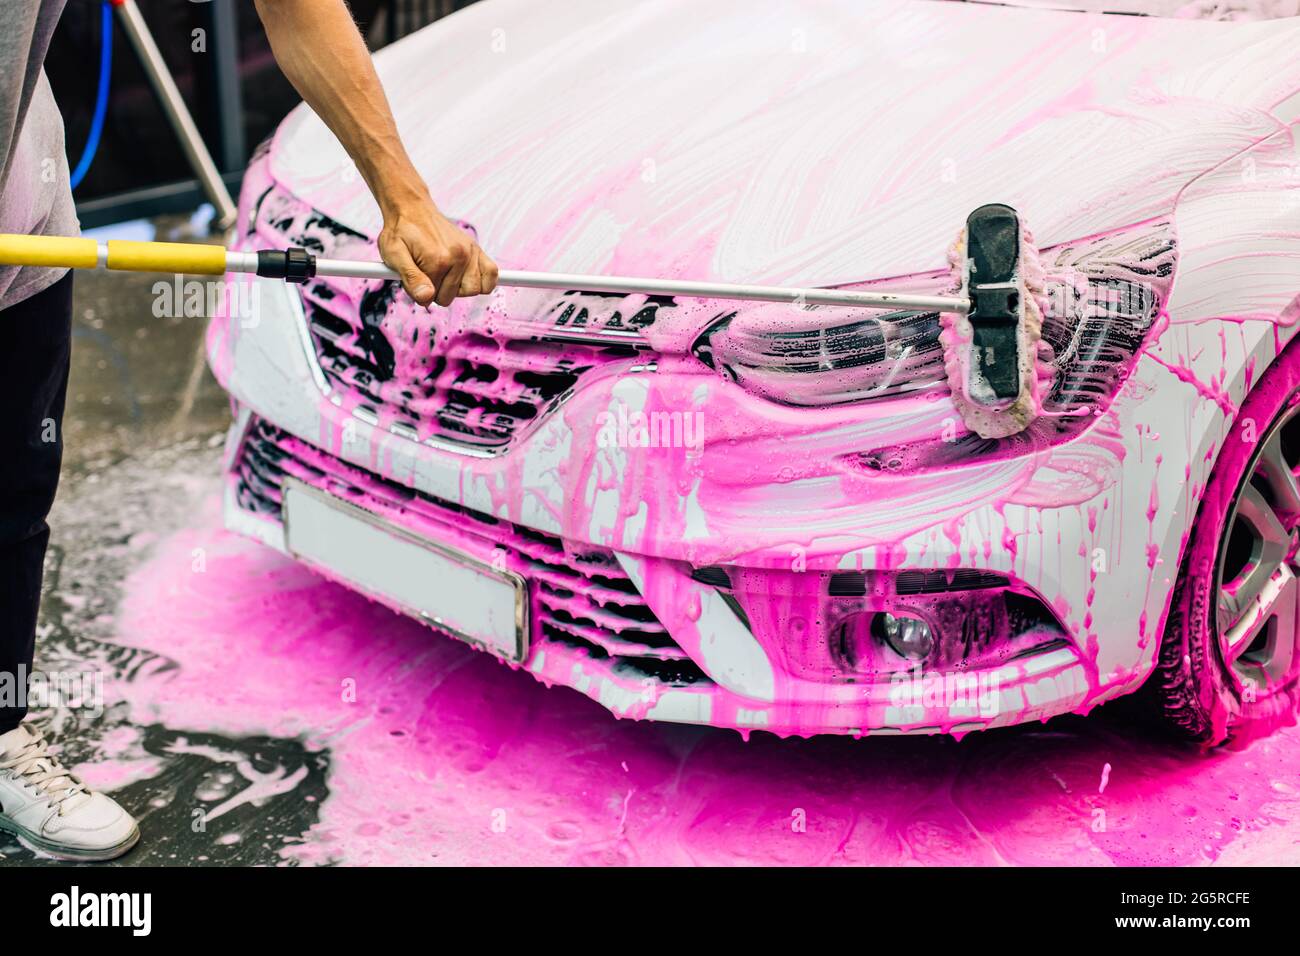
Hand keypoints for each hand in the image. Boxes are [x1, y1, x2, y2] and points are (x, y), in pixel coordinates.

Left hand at [377, 195, 498, 307]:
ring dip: (458, 287)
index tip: (413, 276)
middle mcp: (459, 256)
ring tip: (444, 274)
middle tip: (427, 273)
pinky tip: (467, 277)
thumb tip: (426, 297)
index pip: (432, 298)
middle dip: (437, 291)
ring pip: (472, 290)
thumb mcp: (394, 254)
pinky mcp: (476, 249)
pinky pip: (491, 275)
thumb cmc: (400, 232)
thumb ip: (410, 278)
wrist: (412, 208)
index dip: (419, 291)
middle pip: (452, 297)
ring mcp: (470, 252)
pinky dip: (484, 282)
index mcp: (438, 259)